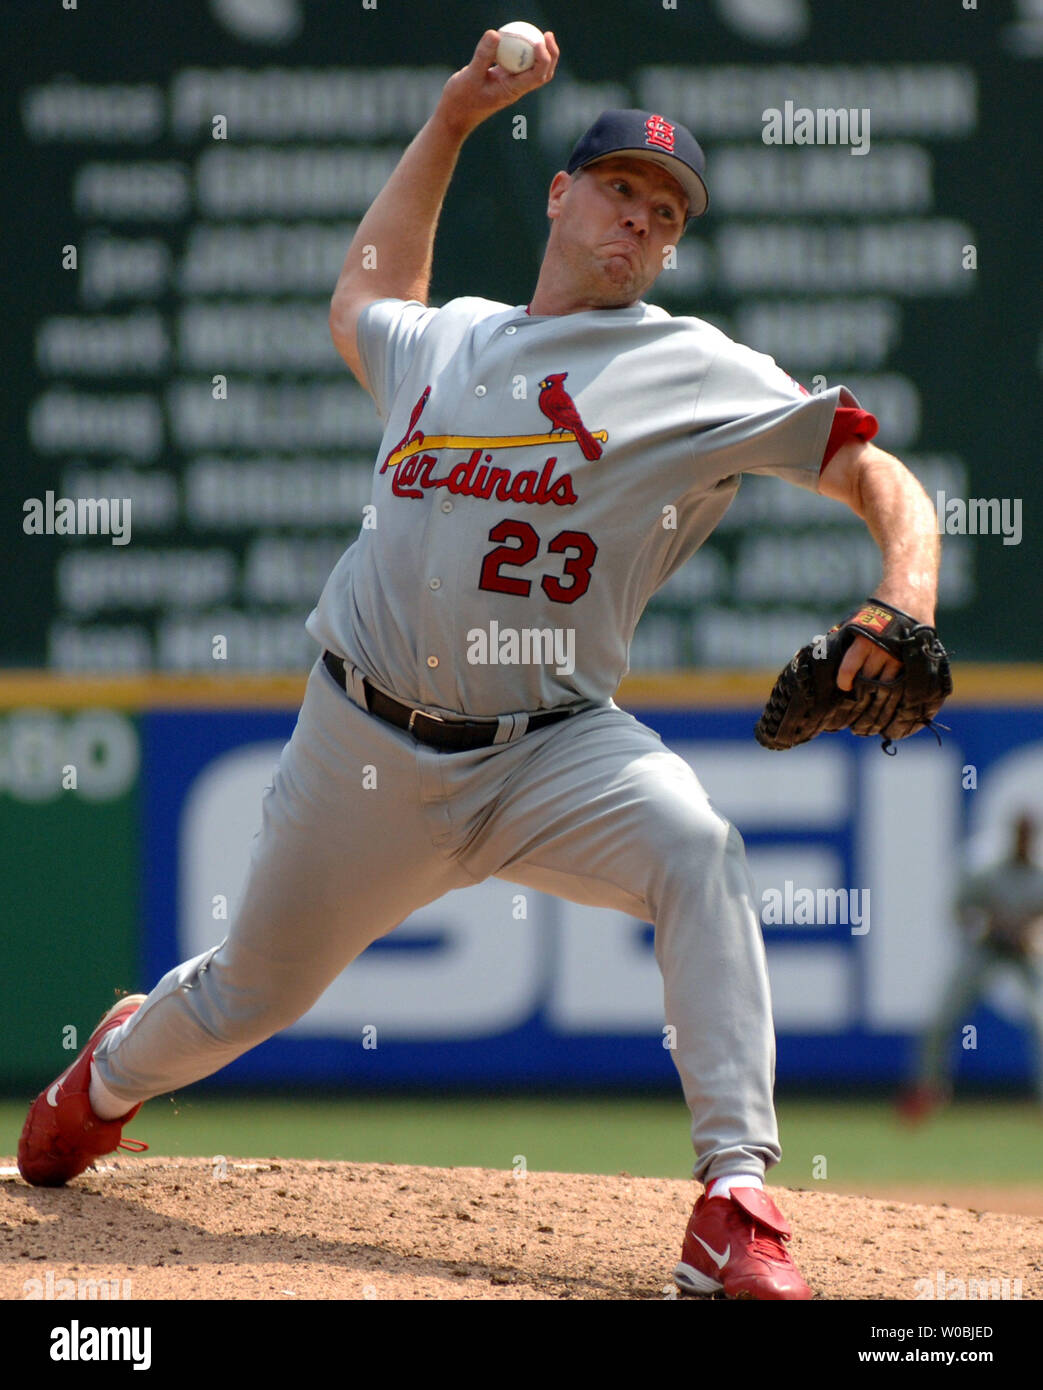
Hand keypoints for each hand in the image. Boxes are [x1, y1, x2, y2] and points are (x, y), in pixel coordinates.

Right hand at [436, 29, 558, 138]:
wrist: (454, 116)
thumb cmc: (461, 101)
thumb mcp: (470, 76)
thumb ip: (483, 56)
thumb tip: (495, 34)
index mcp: (513, 90)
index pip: (538, 75)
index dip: (545, 57)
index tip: (539, 40)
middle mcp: (516, 88)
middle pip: (543, 73)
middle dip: (550, 54)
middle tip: (547, 34)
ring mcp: (510, 84)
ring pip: (532, 69)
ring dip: (539, 53)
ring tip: (536, 34)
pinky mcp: (502, 79)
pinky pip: (516, 64)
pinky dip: (519, 51)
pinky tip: (513, 37)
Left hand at [836, 588, 933, 691]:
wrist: (909, 593)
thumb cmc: (878, 608)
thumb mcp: (858, 619)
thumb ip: (845, 636)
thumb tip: (826, 652)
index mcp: (863, 641)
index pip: (849, 669)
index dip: (844, 681)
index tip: (844, 685)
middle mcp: (881, 650)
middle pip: (867, 679)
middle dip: (861, 685)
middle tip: (859, 688)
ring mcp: (898, 655)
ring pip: (885, 683)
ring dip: (878, 687)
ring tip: (874, 688)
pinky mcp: (912, 657)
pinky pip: (902, 679)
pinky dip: (894, 684)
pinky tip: (890, 685)